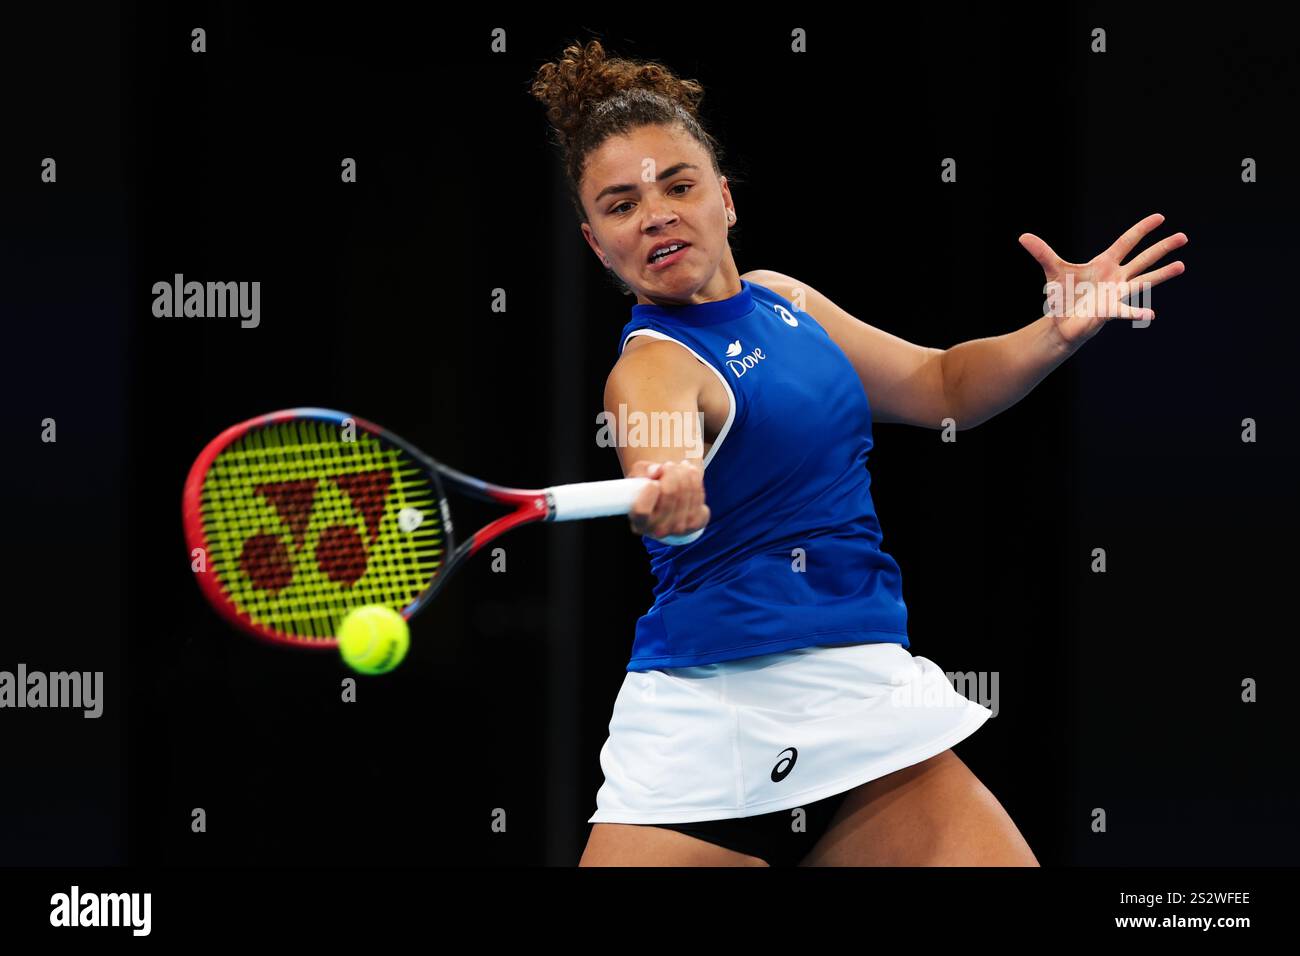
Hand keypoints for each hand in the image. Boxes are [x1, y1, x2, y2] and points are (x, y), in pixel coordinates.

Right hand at [626, 459, 709, 541]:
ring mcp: (679, 529)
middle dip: (670, 471)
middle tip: (668, 465)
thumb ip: (642, 472)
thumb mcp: (637, 478)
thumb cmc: (646, 489)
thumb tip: (657, 470)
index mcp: (639, 523)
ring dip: (684, 472)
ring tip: (680, 466)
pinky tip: (690, 474)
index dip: (649, 491)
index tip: (652, 481)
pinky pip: (699, 495)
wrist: (667, 502)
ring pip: (686, 491)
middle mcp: (659, 530)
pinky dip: (695, 479)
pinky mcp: (696, 523)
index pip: (642, 510)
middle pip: (669, 493)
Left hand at [1019, 213, 1187, 348]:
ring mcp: (1117, 294)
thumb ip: (1042, 253)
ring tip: (1181, 266)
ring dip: (1162, 274)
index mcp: (1104, 263)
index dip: (1142, 229)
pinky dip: (1136, 313)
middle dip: (1162, 248)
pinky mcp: (1110, 311)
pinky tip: (1150, 315)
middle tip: (1184, 236)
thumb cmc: (1062, 297)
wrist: (1061, 324)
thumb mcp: (1053, 271)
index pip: (1127, 242)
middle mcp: (1116, 277)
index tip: (1160, 217)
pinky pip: (1126, 311)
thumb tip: (1023, 236)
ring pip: (1144, 281)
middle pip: (1143, 258)